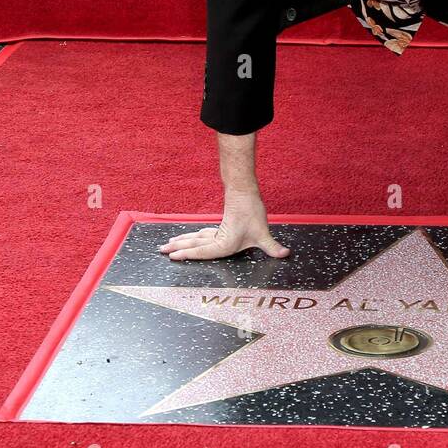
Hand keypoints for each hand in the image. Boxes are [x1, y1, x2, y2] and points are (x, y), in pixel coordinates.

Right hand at [158, 187, 290, 261]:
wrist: (244, 191)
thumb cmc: (252, 211)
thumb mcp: (263, 233)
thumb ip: (272, 247)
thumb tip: (286, 254)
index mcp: (224, 244)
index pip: (203, 251)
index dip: (188, 254)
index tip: (173, 256)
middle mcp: (217, 239)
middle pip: (193, 244)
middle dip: (177, 248)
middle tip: (160, 250)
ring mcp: (216, 232)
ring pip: (195, 239)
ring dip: (181, 242)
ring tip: (166, 245)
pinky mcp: (219, 228)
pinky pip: (201, 235)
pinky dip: (191, 238)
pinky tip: (186, 239)